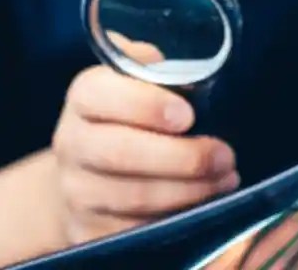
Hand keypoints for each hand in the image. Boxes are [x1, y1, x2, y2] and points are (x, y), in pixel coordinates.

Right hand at [50, 63, 239, 244]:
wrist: (85, 172)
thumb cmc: (127, 116)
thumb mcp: (134, 80)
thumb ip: (153, 67)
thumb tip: (190, 70)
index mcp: (84, 96)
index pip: (102, 95)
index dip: (146, 105)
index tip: (188, 115)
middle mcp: (72, 142)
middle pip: (122, 153)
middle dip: (183, 157)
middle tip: (225, 156)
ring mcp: (76, 190)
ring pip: (135, 197)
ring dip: (190, 191)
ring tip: (225, 179)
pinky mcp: (88, 230)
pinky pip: (137, 230)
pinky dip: (176, 219)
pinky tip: (204, 205)